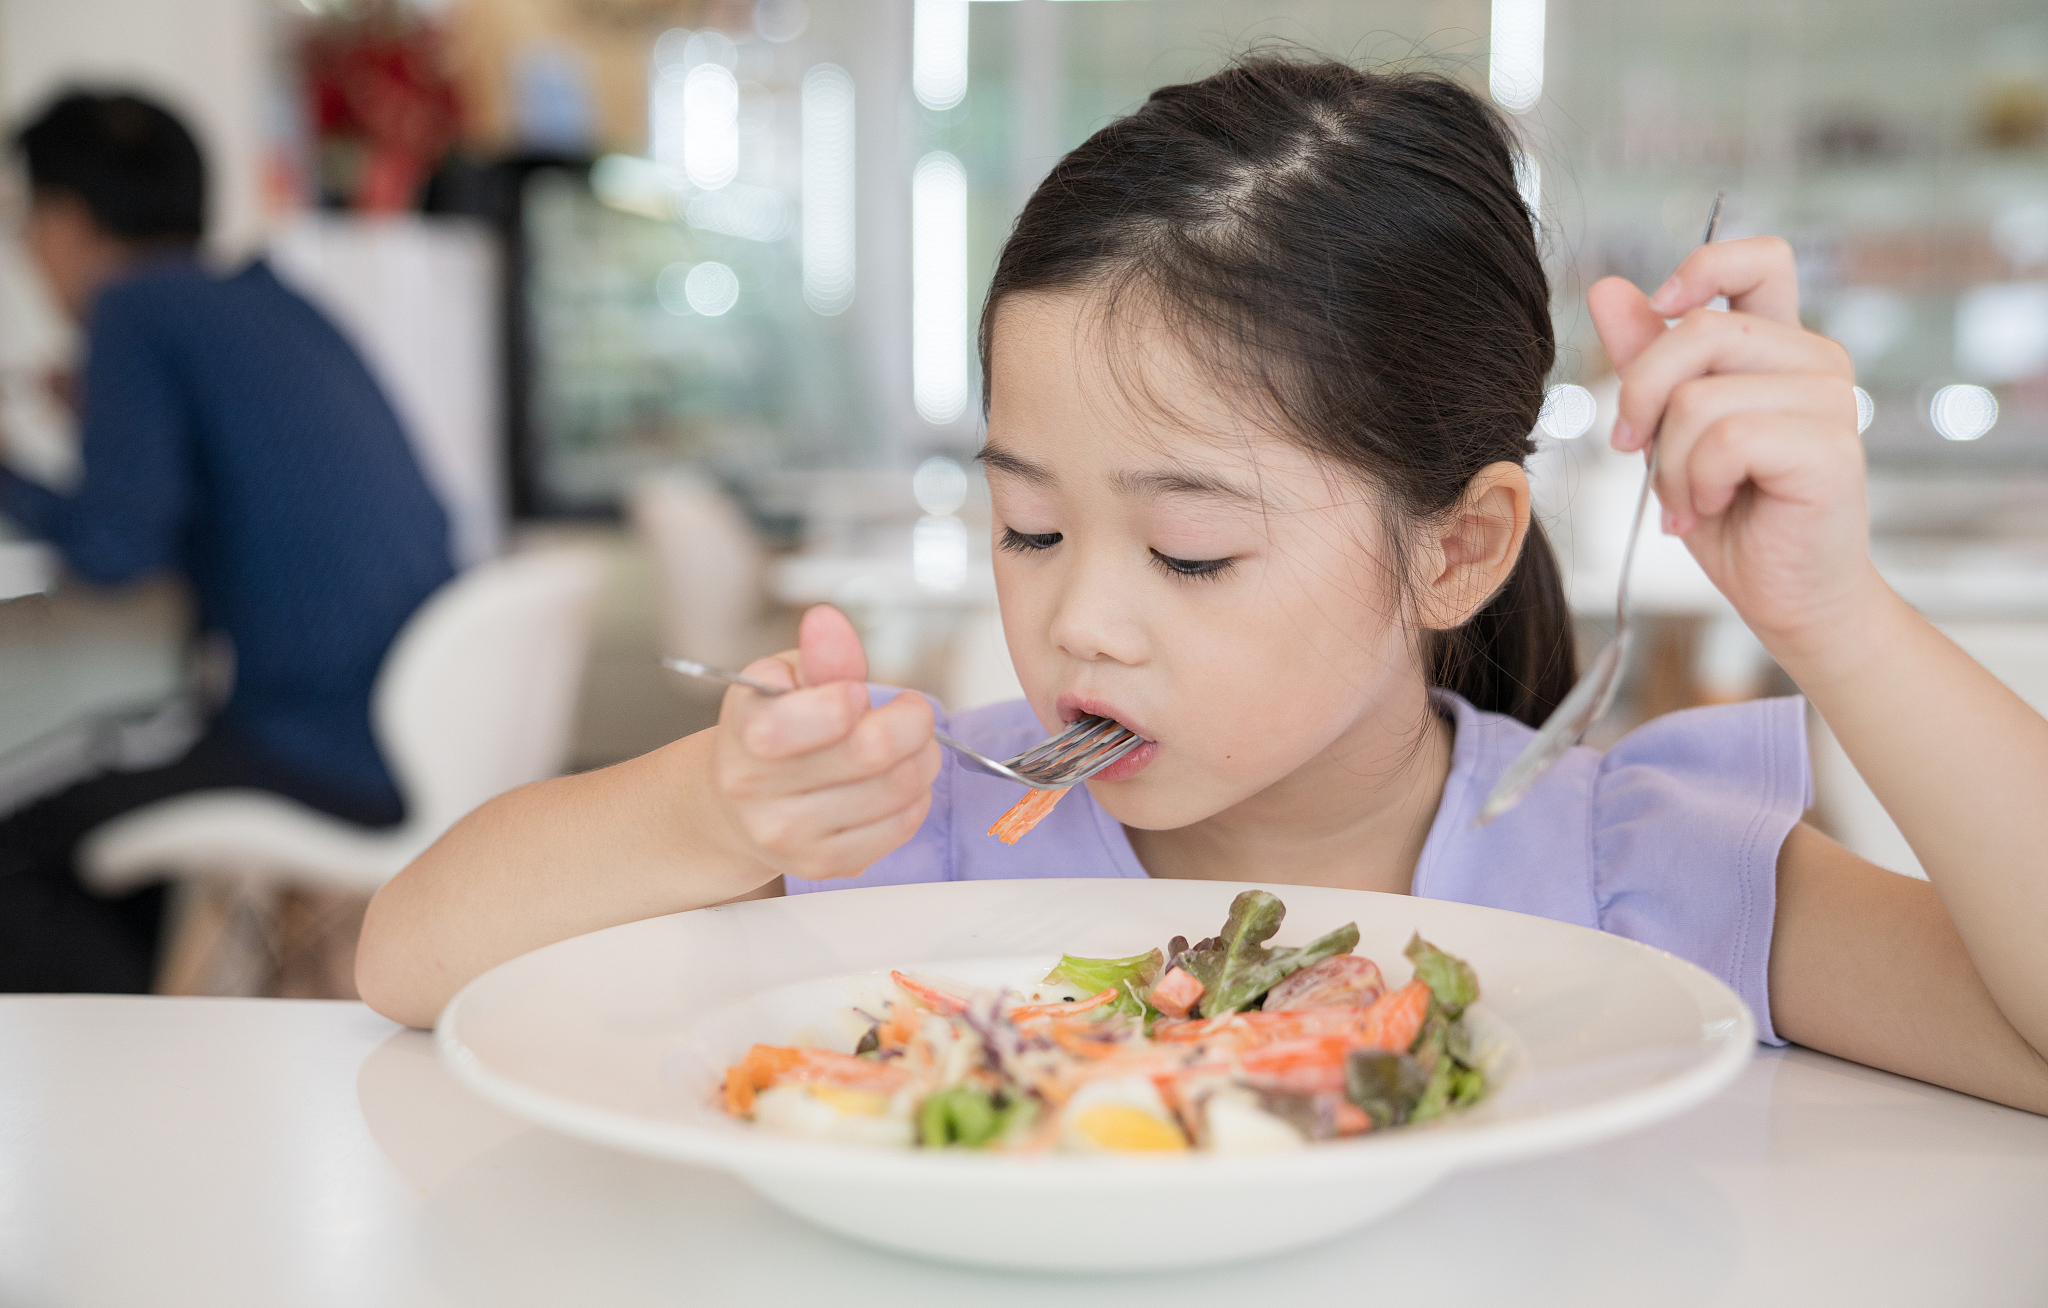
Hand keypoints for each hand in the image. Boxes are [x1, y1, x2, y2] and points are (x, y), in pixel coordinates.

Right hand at [710, 604, 939, 880]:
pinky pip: (901, 825)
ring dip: (921, 757)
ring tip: (907, 744)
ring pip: (897, 788)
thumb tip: (827, 622)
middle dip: (911, 721)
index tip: (857, 692)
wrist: (736, 803)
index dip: (851, 697)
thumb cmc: (771, 730)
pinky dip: (915, 795)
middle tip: (909, 711)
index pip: (815, 717)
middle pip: (873, 751)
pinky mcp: (824, 864)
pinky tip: (895, 780)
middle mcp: (758, 790)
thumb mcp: (786, 679)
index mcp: (745, 732)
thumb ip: (819, 655)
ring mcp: (791, 835)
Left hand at [1587, 236, 1889, 661]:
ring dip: (1667, 463)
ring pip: (1700, 397)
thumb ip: (1645, 358)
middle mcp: (1815, 359)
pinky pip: (1725, 440)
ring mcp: (1832, 400)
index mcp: (1780, 344)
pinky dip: (1694, 483)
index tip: (1660, 306)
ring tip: (1684, 500)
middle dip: (1641, 395)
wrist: (1785, 594)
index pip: (1759, 259)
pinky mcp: (1831, 447)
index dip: (1703, 265)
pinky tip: (1707, 510)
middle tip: (1633, 451)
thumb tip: (1606, 287)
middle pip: (1698, 330)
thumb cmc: (1730, 513)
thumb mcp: (1669, 430)